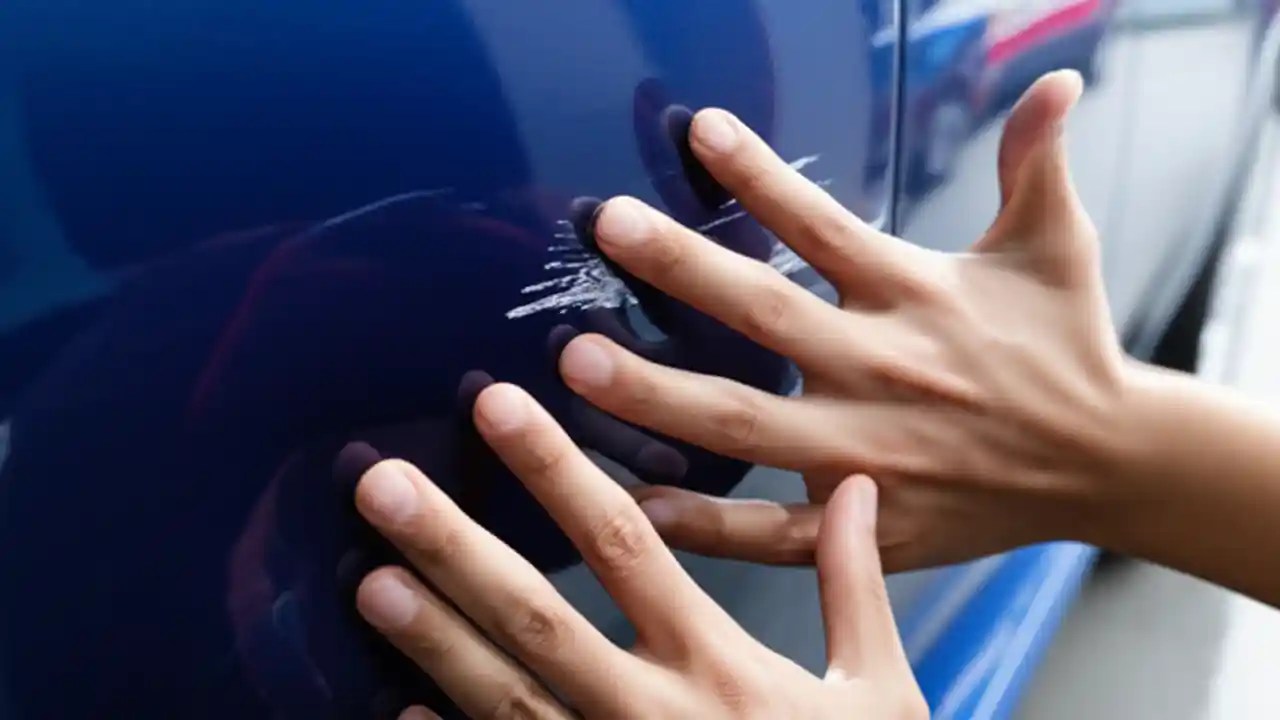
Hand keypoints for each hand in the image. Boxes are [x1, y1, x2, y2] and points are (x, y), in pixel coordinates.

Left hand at [352, 383, 926, 718]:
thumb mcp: (878, 691)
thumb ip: (854, 585)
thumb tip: (856, 487)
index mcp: (721, 667)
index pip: (624, 546)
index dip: (559, 472)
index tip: (501, 408)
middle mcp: (655, 715)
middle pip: (539, 619)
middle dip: (456, 548)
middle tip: (381, 486)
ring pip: (508, 702)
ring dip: (434, 642)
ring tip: (369, 581)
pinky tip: (398, 714)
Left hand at [556, 70, 1131, 570]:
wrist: (1107, 462)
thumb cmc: (1069, 346)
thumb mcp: (1059, 246)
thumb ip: (1035, 164)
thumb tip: (1056, 80)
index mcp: (916, 296)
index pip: (825, 225)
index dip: (762, 175)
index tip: (696, 129)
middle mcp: (884, 370)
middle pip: (765, 316)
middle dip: (681, 270)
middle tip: (607, 230)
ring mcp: (872, 453)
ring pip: (746, 423)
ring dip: (658, 395)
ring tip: (577, 365)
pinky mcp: (874, 523)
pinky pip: (775, 531)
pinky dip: (709, 524)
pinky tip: (641, 504)